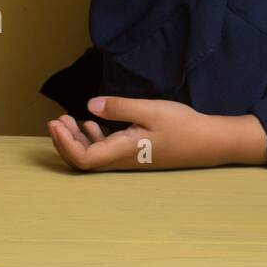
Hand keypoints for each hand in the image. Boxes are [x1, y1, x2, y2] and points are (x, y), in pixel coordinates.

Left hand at [46, 96, 237, 170]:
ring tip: (69, 120)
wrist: (209, 142)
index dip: (64, 143)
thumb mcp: (151, 110)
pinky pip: (106, 151)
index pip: (83, 158)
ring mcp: (129, 158)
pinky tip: (94, 123)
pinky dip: (94, 138)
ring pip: (93, 156)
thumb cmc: (183, 126)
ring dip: (77, 140)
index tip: (56, 122)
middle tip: (57, 119)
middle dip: (65, 142)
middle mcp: (122, 159)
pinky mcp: (136, 153)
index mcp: (123, 150)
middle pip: (83, 160)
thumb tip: (90, 106)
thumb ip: (120, 108)